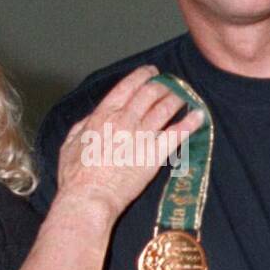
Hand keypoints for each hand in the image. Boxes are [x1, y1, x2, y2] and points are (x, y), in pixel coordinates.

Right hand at [55, 65, 203, 219]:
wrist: (89, 197)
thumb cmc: (75, 176)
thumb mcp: (70, 144)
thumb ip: (82, 126)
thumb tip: (93, 117)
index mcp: (103, 115)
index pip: (128, 86)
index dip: (143, 75)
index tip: (151, 72)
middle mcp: (124, 120)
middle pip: (150, 93)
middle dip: (164, 84)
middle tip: (172, 83)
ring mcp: (141, 136)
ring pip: (165, 108)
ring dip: (177, 98)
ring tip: (185, 95)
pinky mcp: (155, 155)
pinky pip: (177, 134)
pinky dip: (190, 122)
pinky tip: (199, 115)